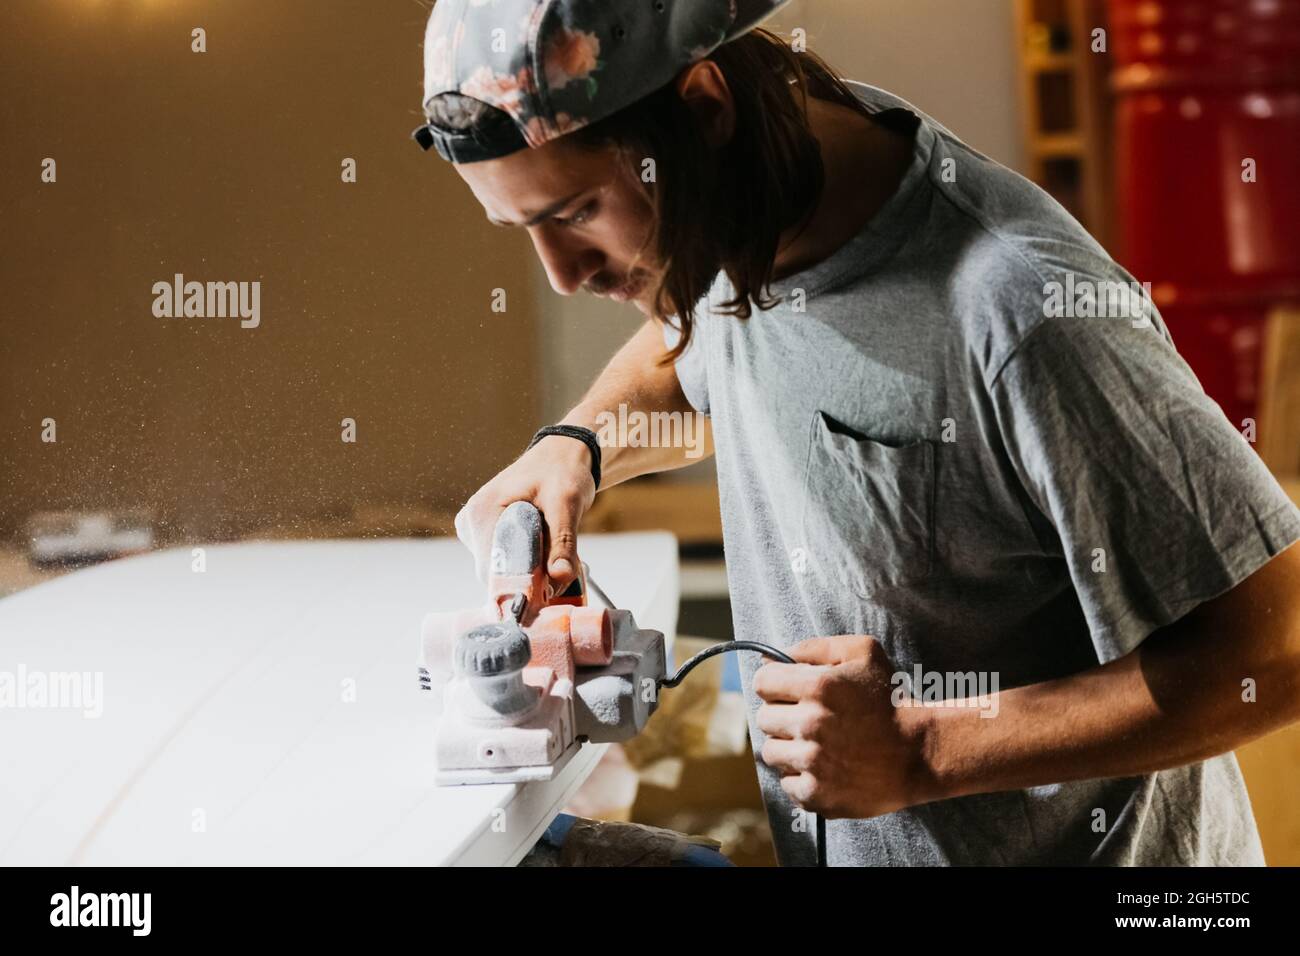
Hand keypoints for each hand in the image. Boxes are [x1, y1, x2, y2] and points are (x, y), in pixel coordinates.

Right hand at [454, 434, 595, 594]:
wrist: (560, 457)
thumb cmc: (562, 472)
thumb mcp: (567, 504)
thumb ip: (563, 542)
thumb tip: (560, 578)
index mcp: (481, 513)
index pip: (492, 569)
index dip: (521, 587)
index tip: (550, 594)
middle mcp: (471, 524)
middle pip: (497, 574)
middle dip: (531, 580)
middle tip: (563, 574)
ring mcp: (476, 531)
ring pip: (503, 571)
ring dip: (532, 572)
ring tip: (557, 556)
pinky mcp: (487, 536)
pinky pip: (506, 562)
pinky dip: (529, 564)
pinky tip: (546, 550)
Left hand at [754, 635, 937, 818]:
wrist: (920, 752)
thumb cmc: (890, 700)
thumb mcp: (862, 653)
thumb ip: (813, 648)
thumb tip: (767, 657)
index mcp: (817, 686)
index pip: (762, 683)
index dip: (775, 684)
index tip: (789, 691)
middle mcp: (810, 724)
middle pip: (763, 718)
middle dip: (782, 715)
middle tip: (807, 719)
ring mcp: (812, 762)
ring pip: (771, 752)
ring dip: (788, 747)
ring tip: (815, 745)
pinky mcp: (817, 794)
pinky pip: (786, 784)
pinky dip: (800, 778)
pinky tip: (823, 769)